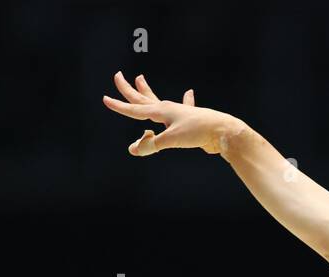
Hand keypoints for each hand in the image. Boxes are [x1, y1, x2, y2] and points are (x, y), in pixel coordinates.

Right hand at [101, 71, 230, 155]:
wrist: (224, 132)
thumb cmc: (198, 132)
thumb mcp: (172, 140)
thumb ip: (152, 144)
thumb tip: (134, 149)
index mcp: (160, 111)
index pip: (134, 109)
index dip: (119, 106)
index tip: (105, 99)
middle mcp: (168, 109)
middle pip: (143, 98)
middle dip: (129, 89)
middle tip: (117, 76)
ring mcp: (179, 113)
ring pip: (159, 101)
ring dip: (148, 90)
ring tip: (140, 78)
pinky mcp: (190, 120)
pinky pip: (186, 106)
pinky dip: (186, 100)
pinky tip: (188, 92)